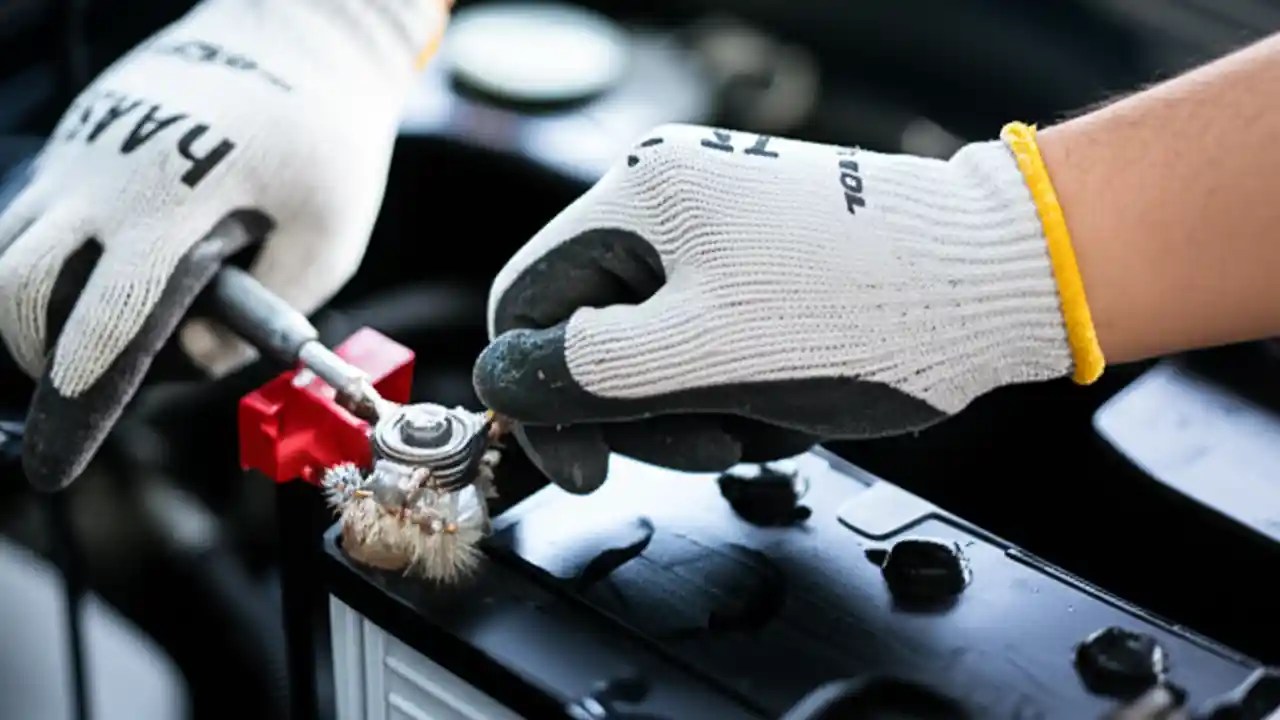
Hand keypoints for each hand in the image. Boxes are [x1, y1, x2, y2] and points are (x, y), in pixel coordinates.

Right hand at [0, 0, 450, 489]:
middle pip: (20, 277)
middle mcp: (109, 170)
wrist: (300, 39)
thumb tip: (197, 358)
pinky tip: (82, 280)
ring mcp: (86, 143)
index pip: (107, 307)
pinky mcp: (83, 129)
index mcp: (174, 198)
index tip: (61, 429)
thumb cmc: (326, 141)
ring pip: (9, 239)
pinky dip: (41, 252)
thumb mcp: (329, 238)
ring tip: (68, 343)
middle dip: (29, 347)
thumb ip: (267, 314)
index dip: (81, 379)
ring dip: (26, 301)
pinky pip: (34, 203)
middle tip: (62, 389)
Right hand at [473, 122, 1101, 491]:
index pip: (527, 301)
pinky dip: (733, 382)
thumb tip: (504, 382)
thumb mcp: (701, 356)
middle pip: (591, 326)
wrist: (999, 278)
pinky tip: (791, 396)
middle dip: (638, 406)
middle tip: (708, 444)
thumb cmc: (868, 309)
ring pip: (652, 342)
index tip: (585, 466)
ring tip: (765, 418)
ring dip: (692, 401)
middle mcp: (671, 196)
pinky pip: (708, 335)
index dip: (538, 394)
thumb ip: (583, 371)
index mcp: (640, 199)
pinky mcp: (764, 256)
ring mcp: (722, 224)